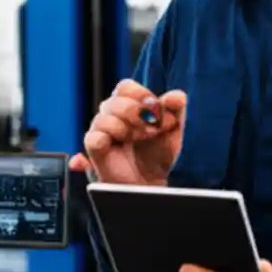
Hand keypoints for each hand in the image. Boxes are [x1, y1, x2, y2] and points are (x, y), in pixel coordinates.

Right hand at [69, 79, 185, 185]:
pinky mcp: (95, 150)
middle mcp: (111, 114)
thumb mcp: (173, 131)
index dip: (141, 95)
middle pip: (115, 101)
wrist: (152, 184)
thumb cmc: (159, 154)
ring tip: (140, 139)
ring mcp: (101, 131)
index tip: (157, 109)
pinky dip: (107, 138)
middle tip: (152, 130)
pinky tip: (121, 143)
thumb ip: (176, 111)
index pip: (125, 87)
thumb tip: (177, 96)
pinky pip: (94, 137)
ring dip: (126, 128)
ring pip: (104, 118)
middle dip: (138, 114)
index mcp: (128, 104)